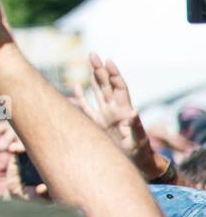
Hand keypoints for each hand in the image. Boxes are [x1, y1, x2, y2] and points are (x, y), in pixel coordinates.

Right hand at [74, 53, 159, 177]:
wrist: (134, 162)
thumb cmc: (139, 152)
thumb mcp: (138, 140)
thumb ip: (135, 126)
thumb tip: (134, 113)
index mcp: (124, 110)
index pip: (118, 87)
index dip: (114, 74)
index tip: (108, 60)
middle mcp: (114, 109)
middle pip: (106, 85)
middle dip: (100, 69)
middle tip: (92, 54)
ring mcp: (105, 115)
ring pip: (98, 91)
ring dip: (93, 77)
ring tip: (88, 62)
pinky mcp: (97, 123)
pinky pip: (87, 107)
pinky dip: (81, 97)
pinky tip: (76, 86)